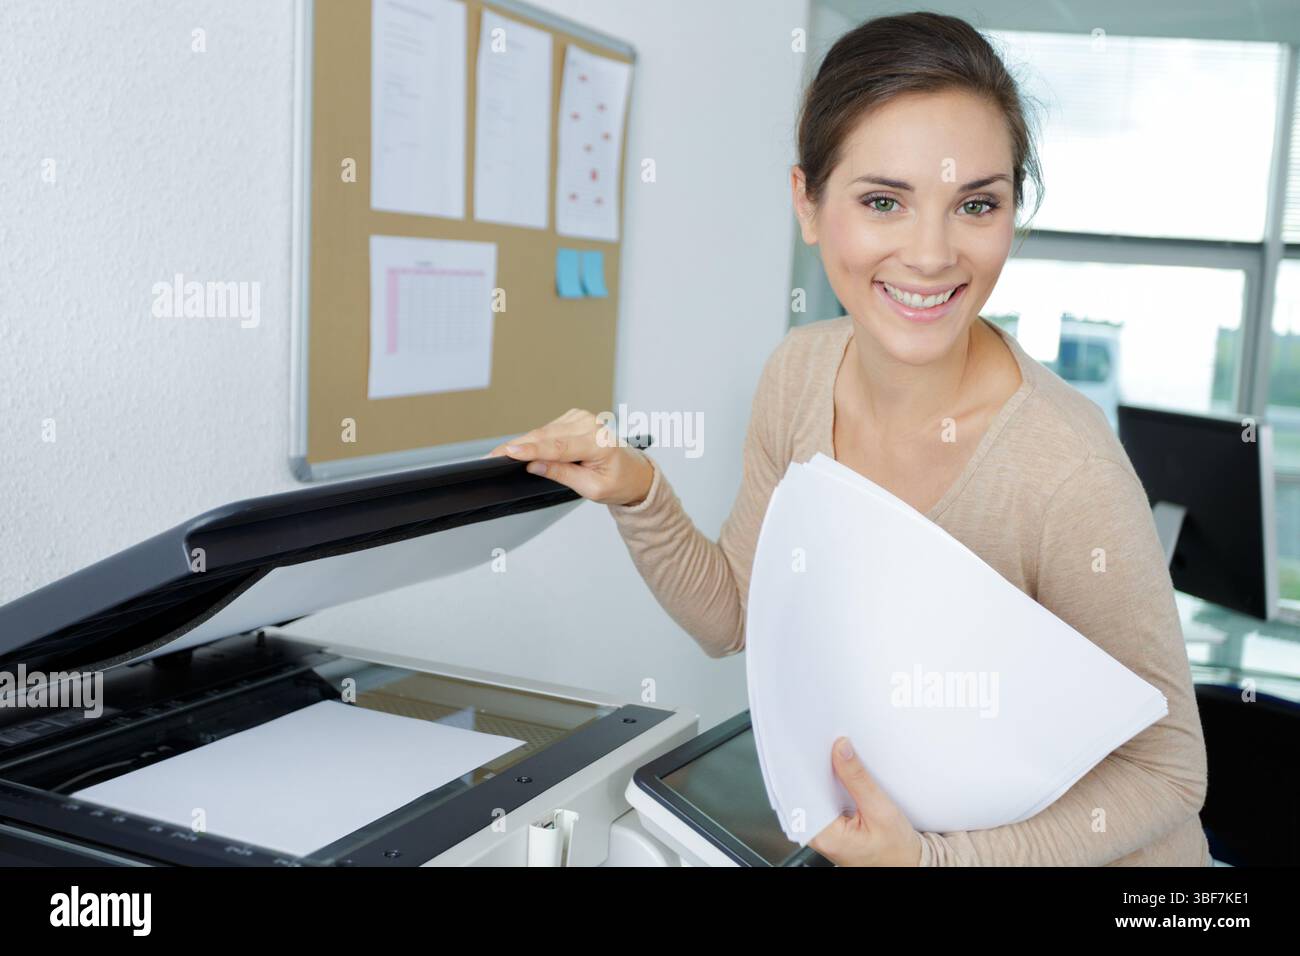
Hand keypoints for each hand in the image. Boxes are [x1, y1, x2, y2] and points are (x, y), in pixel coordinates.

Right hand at [484, 408, 653, 506]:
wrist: (632, 471)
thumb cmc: (617, 481)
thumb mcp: (592, 488)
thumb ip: (563, 474)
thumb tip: (535, 465)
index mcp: (599, 442)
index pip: (559, 447)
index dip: (532, 450)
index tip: (510, 451)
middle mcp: (590, 424)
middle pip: (545, 436)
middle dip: (518, 446)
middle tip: (492, 456)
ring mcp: (582, 418)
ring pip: (543, 431)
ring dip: (526, 444)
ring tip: (507, 456)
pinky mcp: (574, 417)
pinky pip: (548, 429)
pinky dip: (536, 440)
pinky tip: (530, 450)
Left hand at [809, 736, 922, 865]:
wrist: (909, 864)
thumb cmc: (897, 850)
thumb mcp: (881, 810)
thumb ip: (858, 779)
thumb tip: (841, 750)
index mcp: (824, 836)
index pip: (802, 795)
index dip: (806, 769)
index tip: (813, 747)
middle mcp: (818, 835)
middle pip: (806, 793)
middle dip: (816, 769)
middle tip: (827, 746)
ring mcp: (823, 832)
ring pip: (815, 794)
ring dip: (824, 775)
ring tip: (834, 756)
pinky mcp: (831, 826)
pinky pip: (824, 799)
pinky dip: (831, 785)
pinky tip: (839, 772)